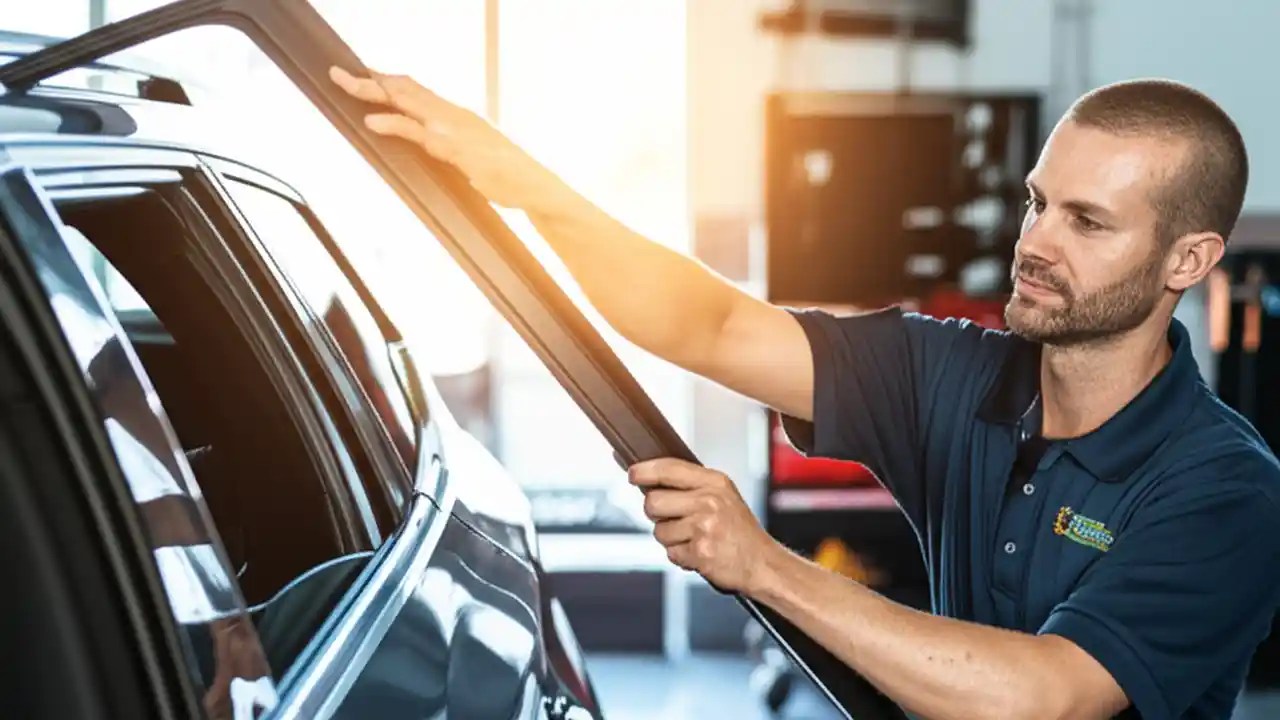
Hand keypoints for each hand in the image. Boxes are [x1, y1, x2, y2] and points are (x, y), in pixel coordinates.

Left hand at [328, 66, 579, 215]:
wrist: (535, 187)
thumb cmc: (507, 175)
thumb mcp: (474, 156)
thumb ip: (452, 147)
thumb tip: (433, 147)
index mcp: (456, 114)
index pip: (415, 90)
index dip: (387, 81)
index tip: (361, 75)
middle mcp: (453, 114)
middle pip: (405, 88)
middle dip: (369, 80)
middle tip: (337, 73)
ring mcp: (454, 128)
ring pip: (407, 100)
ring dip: (373, 91)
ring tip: (344, 82)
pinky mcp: (456, 148)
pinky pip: (418, 132)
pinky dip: (393, 122)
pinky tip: (372, 120)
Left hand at [629, 458, 779, 594]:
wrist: (762, 563)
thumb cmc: (740, 531)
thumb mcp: (723, 496)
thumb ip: (691, 486)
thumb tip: (649, 480)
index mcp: (715, 482)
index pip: (668, 468)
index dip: (644, 470)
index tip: (633, 474)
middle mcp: (710, 500)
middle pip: (653, 501)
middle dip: (656, 514)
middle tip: (674, 519)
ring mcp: (705, 526)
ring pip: (659, 531)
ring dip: (671, 540)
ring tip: (694, 539)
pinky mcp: (700, 551)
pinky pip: (671, 553)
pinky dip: (681, 557)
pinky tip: (700, 553)